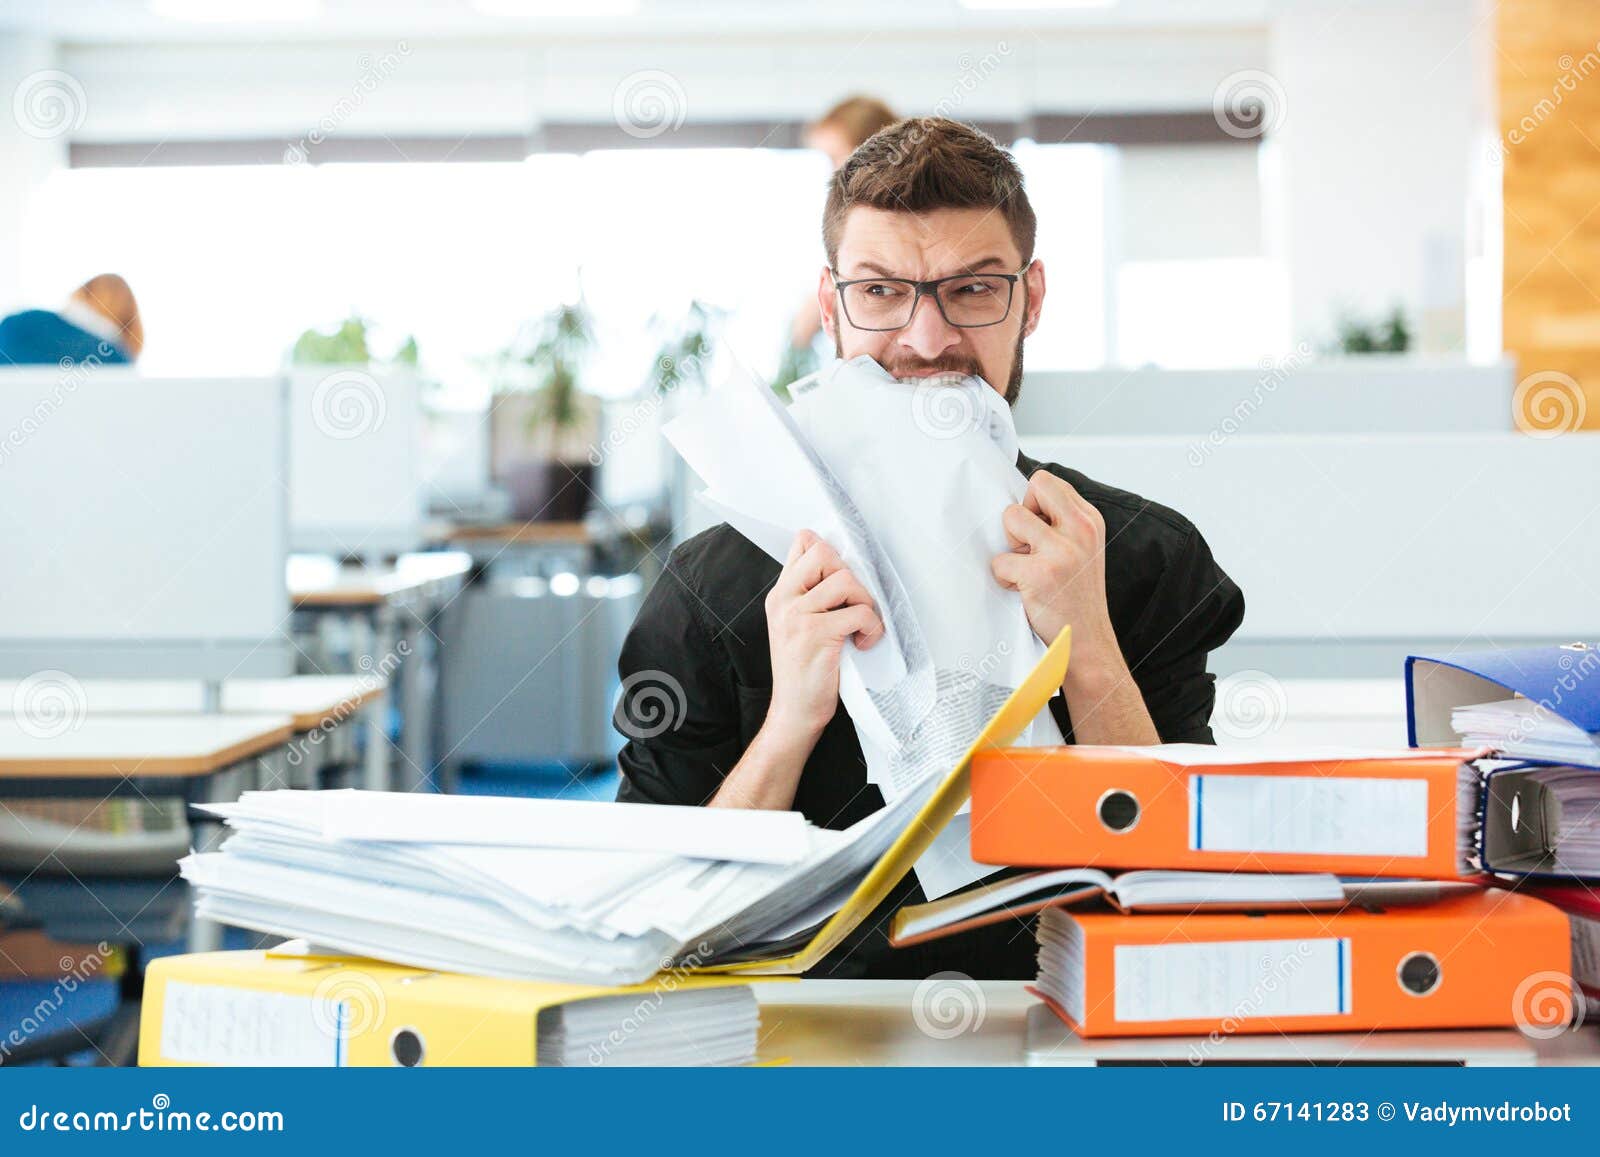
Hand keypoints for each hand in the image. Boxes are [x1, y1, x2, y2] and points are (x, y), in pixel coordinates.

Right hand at [762, 529, 884, 741]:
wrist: (795, 710)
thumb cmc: (804, 669)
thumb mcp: (797, 625)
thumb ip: (811, 595)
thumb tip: (841, 566)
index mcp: (780, 593)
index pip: (803, 543)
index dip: (831, 553)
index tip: (842, 582)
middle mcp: (784, 599)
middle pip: (824, 553)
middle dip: (850, 575)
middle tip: (853, 603)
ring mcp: (797, 615)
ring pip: (845, 580)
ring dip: (864, 602)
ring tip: (860, 625)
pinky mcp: (816, 634)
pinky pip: (859, 612)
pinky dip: (871, 627)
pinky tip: (862, 643)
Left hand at [991, 470, 1118, 683]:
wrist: (1087, 642)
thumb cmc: (1075, 596)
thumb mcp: (1081, 549)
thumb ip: (1059, 523)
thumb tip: (1018, 504)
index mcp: (1090, 520)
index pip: (1047, 482)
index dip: (1033, 503)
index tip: (1037, 532)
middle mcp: (1081, 530)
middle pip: (1034, 487)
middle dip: (1021, 515)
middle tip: (1028, 547)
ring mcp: (1062, 551)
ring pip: (1011, 518)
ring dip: (1009, 548)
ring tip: (1026, 570)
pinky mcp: (1040, 573)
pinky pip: (1000, 561)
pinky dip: (1004, 578)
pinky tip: (1024, 591)